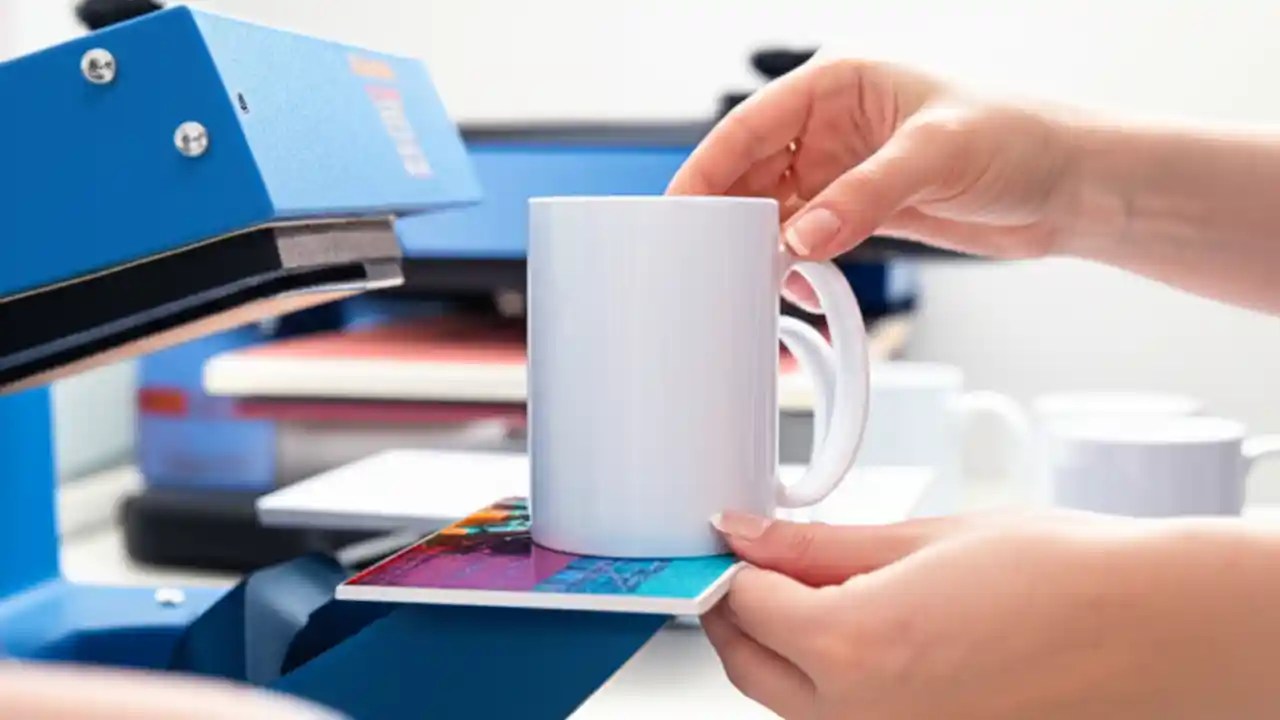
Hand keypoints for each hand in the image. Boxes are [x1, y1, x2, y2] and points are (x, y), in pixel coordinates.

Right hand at [667, 59, 1079, 307]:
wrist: (1069, 187)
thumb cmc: (1019, 137)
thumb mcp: (937, 155)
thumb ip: (864, 196)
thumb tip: (803, 238)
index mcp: (840, 83)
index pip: (751, 125)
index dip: (708, 167)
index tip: (678, 209)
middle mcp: (833, 126)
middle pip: (753, 171)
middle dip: (727, 213)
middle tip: (703, 256)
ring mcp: (843, 171)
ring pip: (775, 210)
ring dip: (761, 246)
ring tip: (745, 281)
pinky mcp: (860, 211)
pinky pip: (807, 240)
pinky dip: (794, 267)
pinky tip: (794, 289)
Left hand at [702, 511, 1279, 718]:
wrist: (1149, 631)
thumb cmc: (1060, 577)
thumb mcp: (921, 539)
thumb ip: (819, 545)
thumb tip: (751, 534)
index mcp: (852, 648)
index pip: (743, 606)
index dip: (730, 565)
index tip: (731, 540)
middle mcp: (860, 717)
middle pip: (748, 665)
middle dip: (737, 613)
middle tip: (752, 565)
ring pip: (789, 702)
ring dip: (778, 650)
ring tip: (812, 592)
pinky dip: (828, 681)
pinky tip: (861, 633)